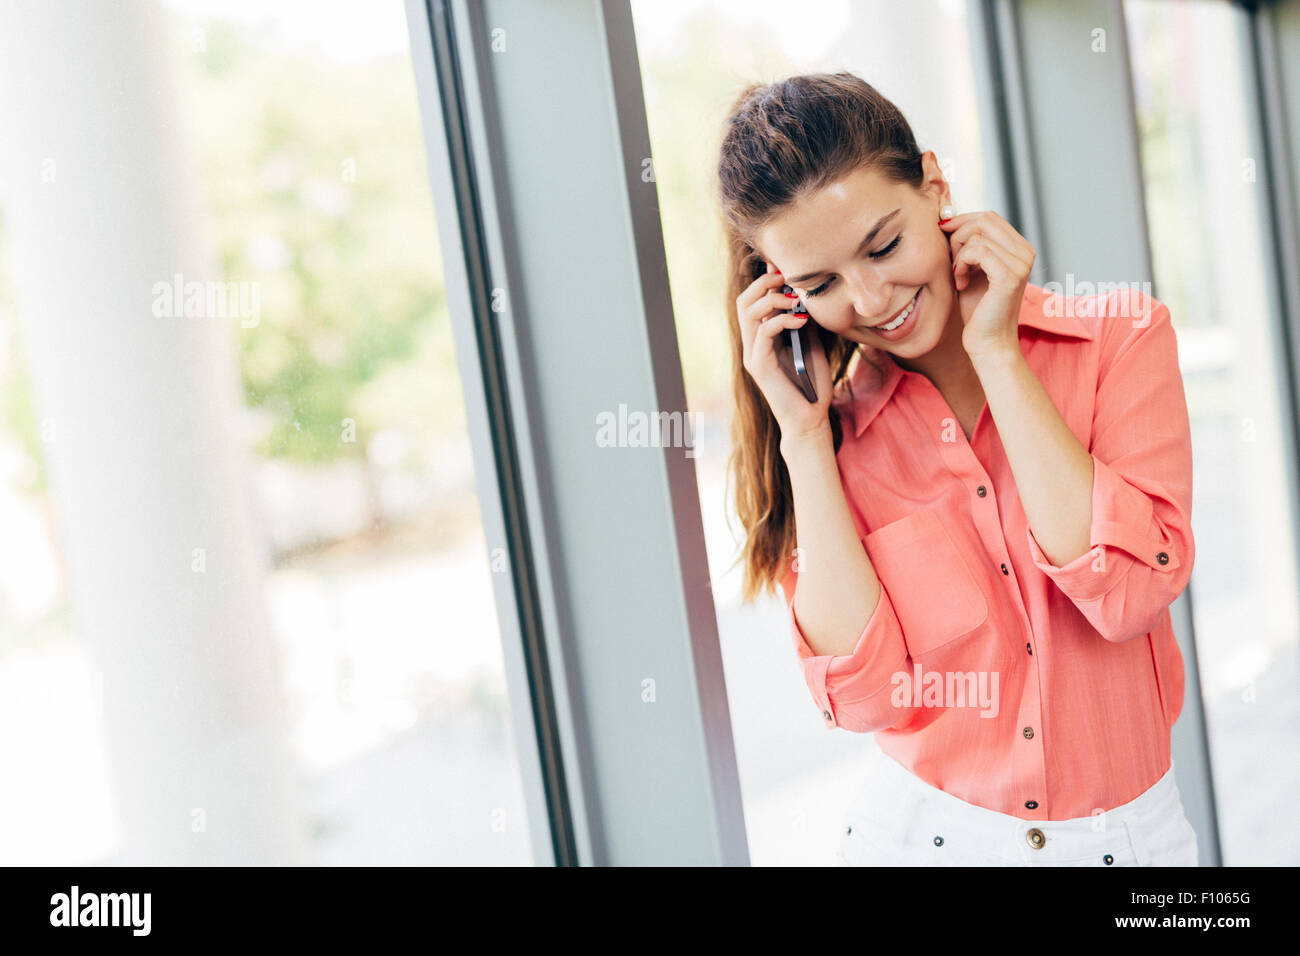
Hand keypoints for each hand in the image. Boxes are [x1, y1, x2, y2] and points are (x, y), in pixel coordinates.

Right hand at [735, 258, 833, 440]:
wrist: (809, 418)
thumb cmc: (811, 383)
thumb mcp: (811, 342)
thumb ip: (803, 320)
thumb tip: (807, 293)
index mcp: (761, 338)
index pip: (753, 300)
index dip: (765, 279)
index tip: (785, 266)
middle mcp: (752, 344)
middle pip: (744, 301)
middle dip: (764, 283)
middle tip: (788, 278)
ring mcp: (753, 354)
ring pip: (748, 312)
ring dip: (773, 299)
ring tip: (796, 299)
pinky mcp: (759, 365)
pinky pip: (764, 332)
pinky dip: (782, 320)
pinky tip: (802, 320)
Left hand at [940, 211, 1034, 360]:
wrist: (987, 343)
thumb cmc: (977, 309)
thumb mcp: (971, 269)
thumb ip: (968, 245)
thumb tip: (947, 218)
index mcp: (1020, 248)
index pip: (988, 217)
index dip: (961, 221)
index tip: (943, 237)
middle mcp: (1026, 252)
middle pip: (984, 219)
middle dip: (958, 235)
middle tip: (951, 261)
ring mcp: (1021, 263)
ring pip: (977, 234)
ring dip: (958, 254)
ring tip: (958, 276)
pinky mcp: (1010, 276)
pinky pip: (977, 251)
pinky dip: (961, 264)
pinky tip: (960, 283)